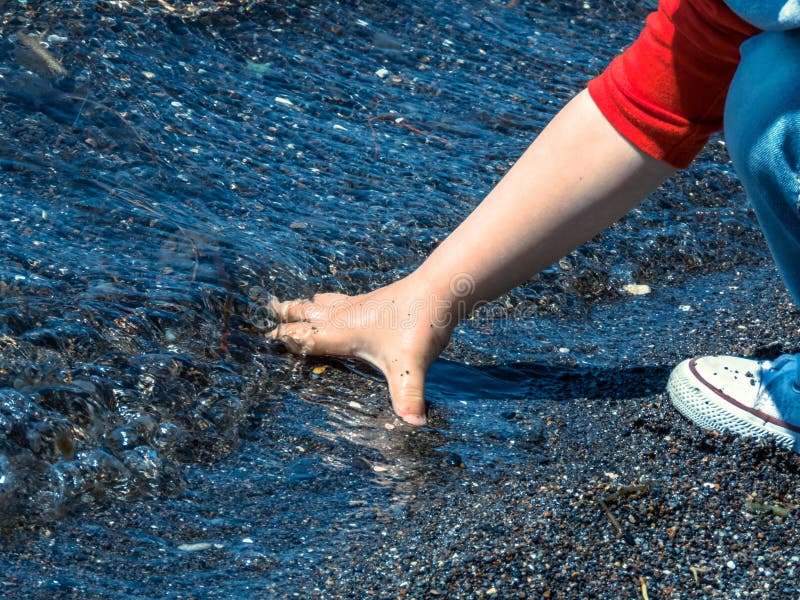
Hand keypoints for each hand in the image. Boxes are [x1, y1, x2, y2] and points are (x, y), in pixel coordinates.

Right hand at [269, 276, 455, 424]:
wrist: (440, 289)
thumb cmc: (419, 325)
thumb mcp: (410, 366)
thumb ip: (408, 396)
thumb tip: (414, 424)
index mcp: (342, 332)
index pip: (303, 336)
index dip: (284, 338)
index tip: (263, 338)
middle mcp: (345, 315)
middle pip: (306, 312)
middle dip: (287, 314)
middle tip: (269, 308)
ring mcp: (360, 304)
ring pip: (323, 302)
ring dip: (307, 305)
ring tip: (297, 304)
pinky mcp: (374, 299)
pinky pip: (342, 299)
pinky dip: (330, 301)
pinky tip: (340, 304)